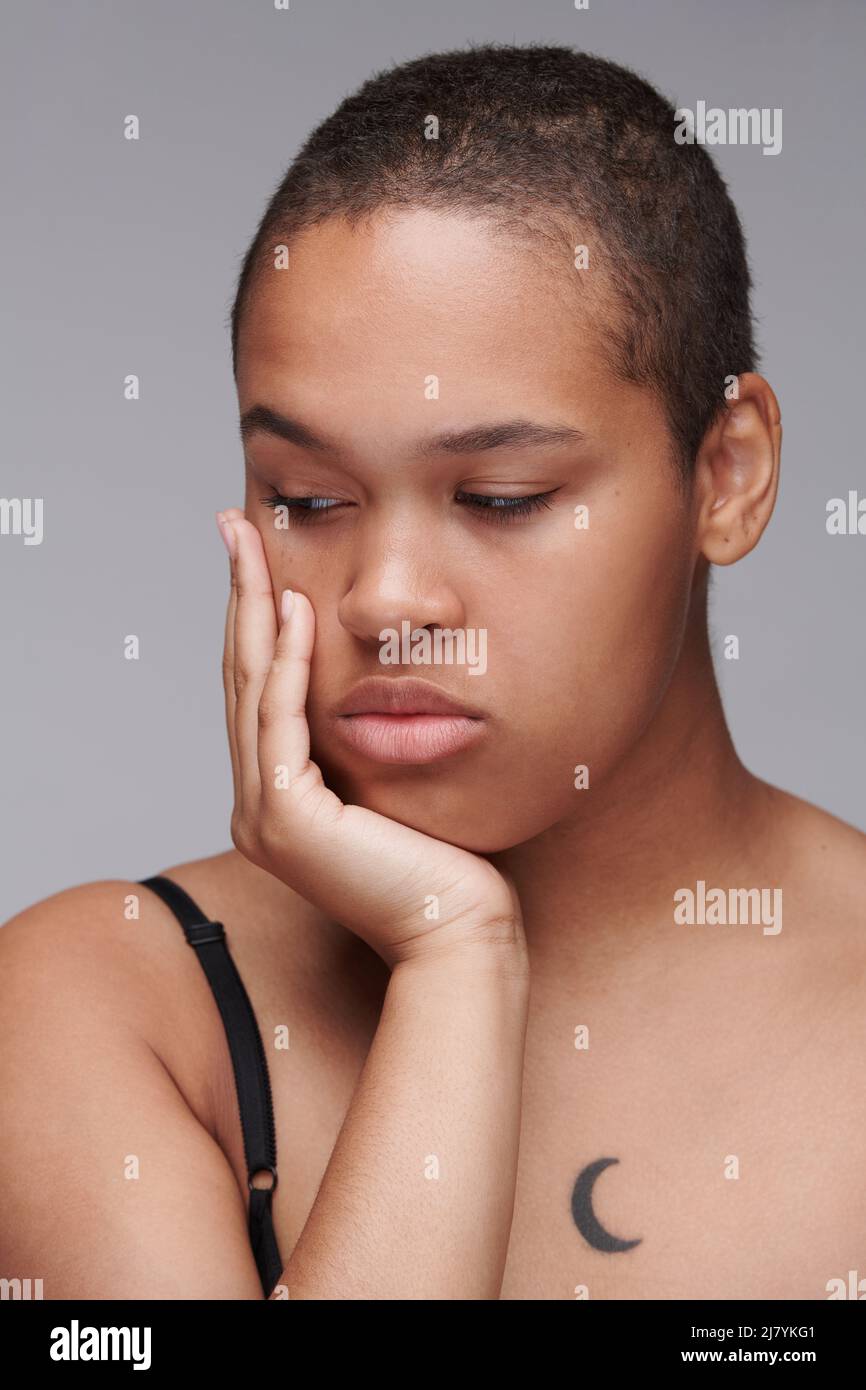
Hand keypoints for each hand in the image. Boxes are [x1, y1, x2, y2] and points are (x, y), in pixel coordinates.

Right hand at [217, 509, 524, 969]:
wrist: (460, 929)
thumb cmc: (445, 861)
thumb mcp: (394, 782)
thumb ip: (366, 739)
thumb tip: (377, 679)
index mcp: (277, 798)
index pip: (259, 689)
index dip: (253, 618)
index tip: (258, 554)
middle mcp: (256, 805)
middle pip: (241, 677)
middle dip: (237, 595)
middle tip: (233, 525)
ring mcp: (262, 815)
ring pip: (250, 688)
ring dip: (249, 608)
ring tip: (250, 541)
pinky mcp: (286, 820)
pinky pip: (280, 720)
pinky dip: (283, 660)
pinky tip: (290, 605)